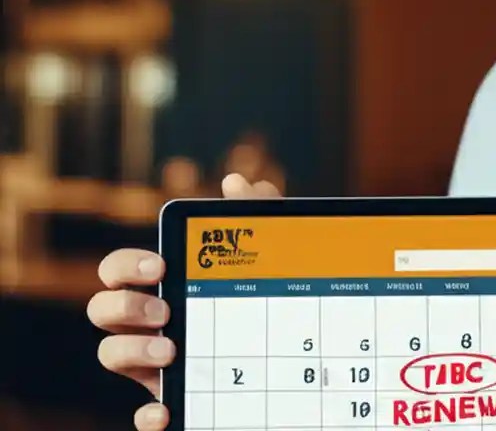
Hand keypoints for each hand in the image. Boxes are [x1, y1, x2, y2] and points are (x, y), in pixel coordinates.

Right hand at [87, 173, 280, 429]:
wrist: (298, 364)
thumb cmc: (270, 302)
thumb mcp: (274, 257)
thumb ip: (259, 218)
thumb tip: (235, 182)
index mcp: (167, 288)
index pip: (121, 272)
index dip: (126, 267)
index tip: (160, 266)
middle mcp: (152, 325)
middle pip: (103, 310)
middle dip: (124, 307)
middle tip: (167, 310)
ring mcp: (158, 365)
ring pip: (110, 356)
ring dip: (130, 351)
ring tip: (172, 350)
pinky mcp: (175, 402)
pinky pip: (144, 416)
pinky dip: (149, 416)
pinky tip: (167, 411)